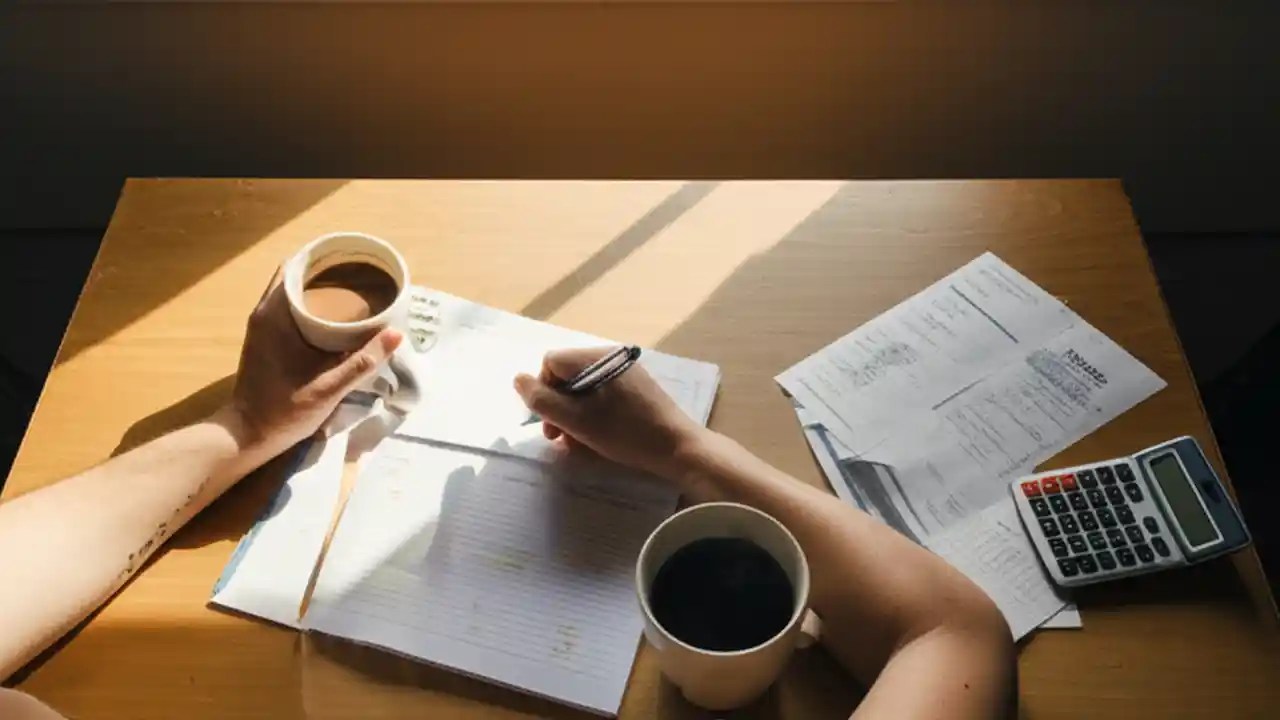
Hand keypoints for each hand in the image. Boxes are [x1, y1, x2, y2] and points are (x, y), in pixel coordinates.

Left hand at [227, 269, 402, 454]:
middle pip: (296, 276)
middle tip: (361, 275)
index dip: (325, 258)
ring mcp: (262, 326)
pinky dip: (310, 306)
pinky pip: (288, 309)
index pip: (297, 266)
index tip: (352, 259)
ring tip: (353, 291)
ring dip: (319, 290)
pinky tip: (334, 317)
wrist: (248, 434)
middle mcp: (265, 313)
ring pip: (292, 292)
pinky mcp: (264, 339)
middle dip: (327, 273)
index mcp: (275, 315)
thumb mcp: (330, 387)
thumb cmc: (284, 410)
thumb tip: (397, 334)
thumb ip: (363, 361)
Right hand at [513, 347, 703, 479]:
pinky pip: (603, 396)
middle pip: (567, 376)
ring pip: (584, 390)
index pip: (551, 364)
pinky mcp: (636, 389)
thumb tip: (518, 379)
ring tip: (576, 442)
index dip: (543, 392)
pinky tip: (596, 438)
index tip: (549, 422)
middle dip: (557, 407)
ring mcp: (625, 372)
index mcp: (596, 358)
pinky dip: (593, 415)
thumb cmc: (625, 433)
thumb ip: (542, 400)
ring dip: (573, 415)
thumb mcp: (576, 420)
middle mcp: (610, 357)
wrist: (677, 448)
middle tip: (558, 438)